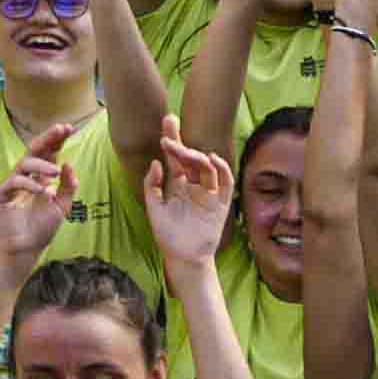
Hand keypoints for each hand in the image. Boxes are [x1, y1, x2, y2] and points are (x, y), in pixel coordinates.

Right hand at [0, 141, 81, 271]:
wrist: (26, 249)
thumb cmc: (42, 228)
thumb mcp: (62, 207)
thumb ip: (68, 187)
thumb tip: (69, 164)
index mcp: (41, 177)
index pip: (49, 152)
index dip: (57, 139)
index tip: (69, 128)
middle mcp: (27, 176)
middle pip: (34, 150)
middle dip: (47, 138)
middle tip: (61, 130)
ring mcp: (14, 183)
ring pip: (25, 163)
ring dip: (42, 164)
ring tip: (56, 172)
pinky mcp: (3, 194)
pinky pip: (15, 181)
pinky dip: (29, 184)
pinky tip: (43, 191)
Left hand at [143, 135, 235, 273]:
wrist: (182, 257)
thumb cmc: (167, 234)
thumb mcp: (153, 207)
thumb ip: (152, 185)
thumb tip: (156, 162)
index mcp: (178, 184)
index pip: (175, 157)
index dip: (172, 139)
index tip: (167, 121)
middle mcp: (193, 185)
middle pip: (190, 158)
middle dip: (182, 141)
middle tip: (171, 127)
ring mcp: (208, 194)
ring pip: (207, 167)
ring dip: (197, 155)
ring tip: (185, 150)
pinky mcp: (220, 204)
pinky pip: (225, 183)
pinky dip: (222, 170)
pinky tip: (211, 159)